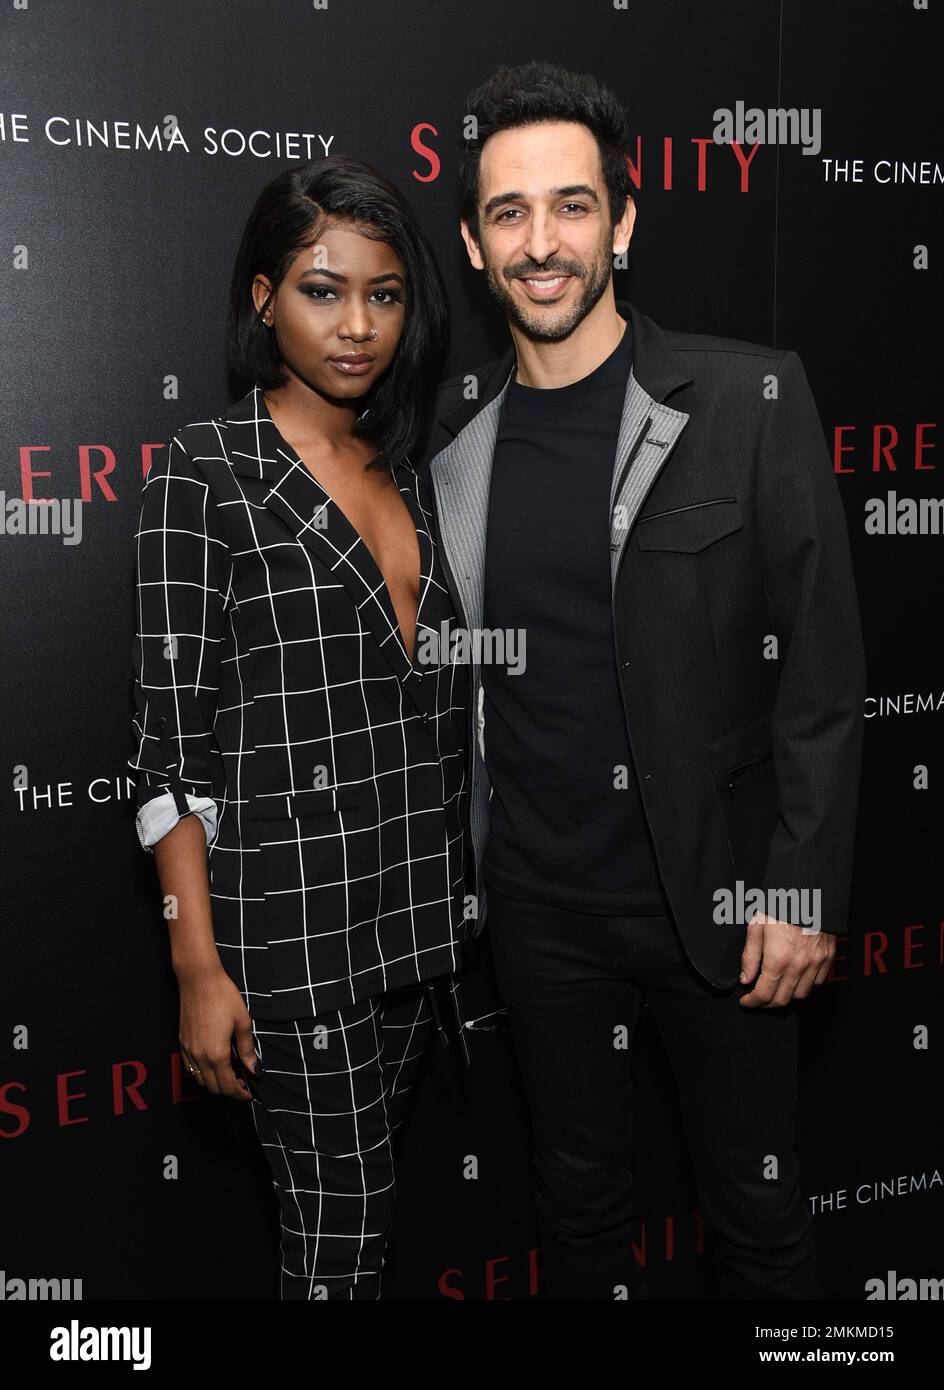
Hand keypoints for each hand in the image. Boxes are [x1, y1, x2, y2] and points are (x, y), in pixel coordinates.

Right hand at [178, 967, 261, 1099]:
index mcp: (217, 1054)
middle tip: (242, 1082)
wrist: (199, 979)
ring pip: (200, 1080)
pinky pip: (190, 1068)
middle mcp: (200, 1056)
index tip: (248, 1092)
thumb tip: (254, 1069)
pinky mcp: (182, 1043)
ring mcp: (188, 1050)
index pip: (227, 1086)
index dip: (239, 1093)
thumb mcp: (243, 1022)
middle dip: (228, 1090)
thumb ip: (247, 1049)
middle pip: (213, 1088)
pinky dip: (202, 1073)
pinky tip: (213, 1063)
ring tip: (229, 1073)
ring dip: (214, 1083)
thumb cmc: (223, 996)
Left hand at [738, 914, 835, 1007]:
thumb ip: (750, 956)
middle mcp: (798, 965)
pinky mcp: (827, 958)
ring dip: (786, 996)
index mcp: (778, 958)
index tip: (745, 1001)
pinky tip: (794, 978)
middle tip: (757, 998)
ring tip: (775, 989)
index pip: (764, 994)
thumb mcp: (757, 926)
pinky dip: (804, 985)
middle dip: (767, 1003)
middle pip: (782, 999)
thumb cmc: (780, 905)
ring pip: (801, 994)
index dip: (752, 1002)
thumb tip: (745, 979)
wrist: (809, 890)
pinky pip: (817, 982)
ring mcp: (816, 963)